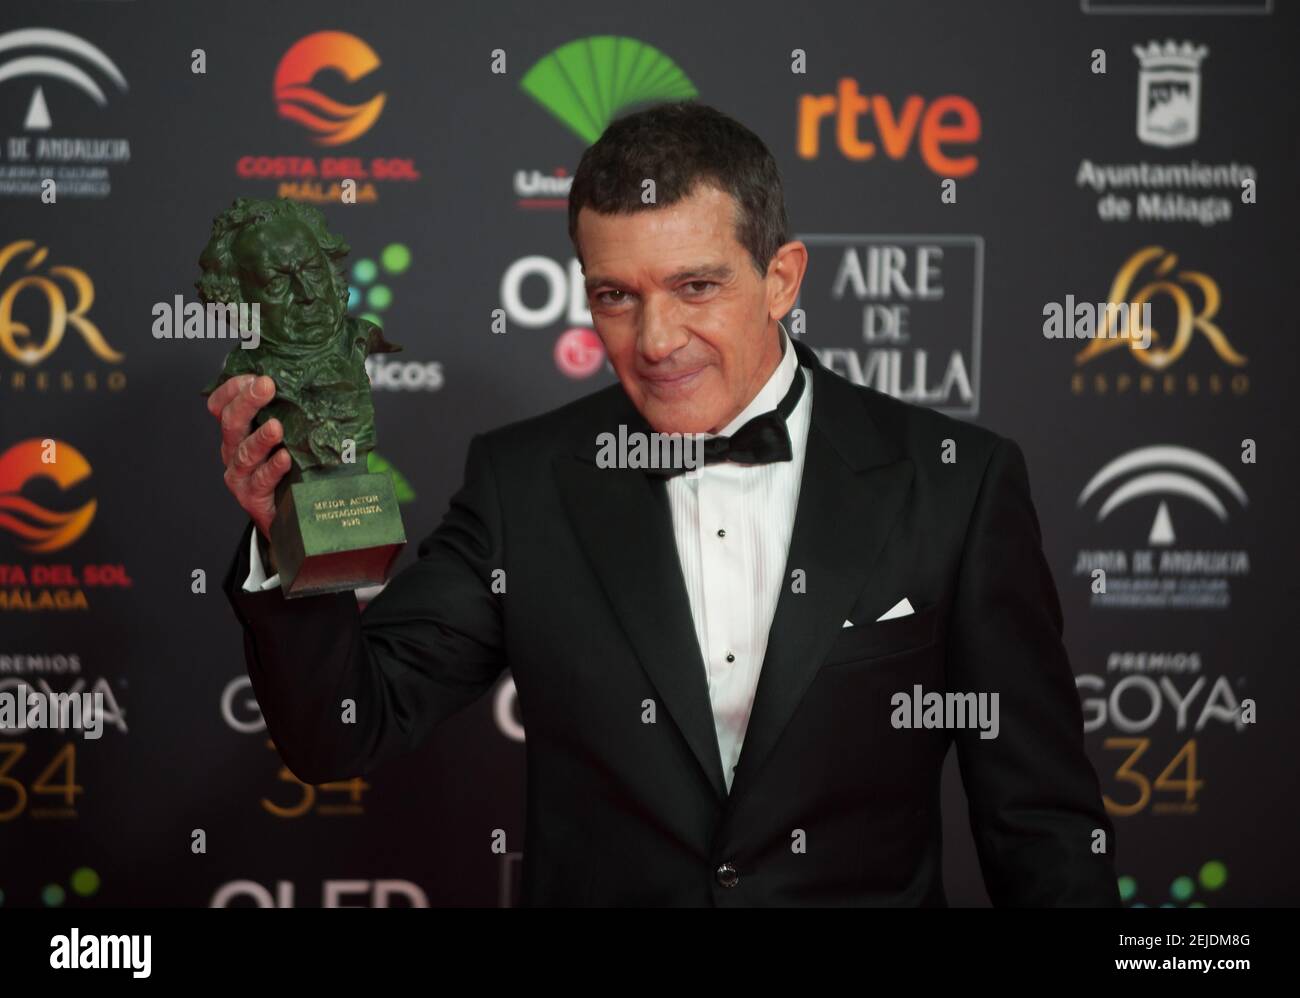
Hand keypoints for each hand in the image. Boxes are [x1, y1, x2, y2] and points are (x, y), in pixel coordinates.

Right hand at [207, 374, 289, 541]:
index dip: (232, 388)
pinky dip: (273, 468)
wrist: (289, 519)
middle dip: (247, 401)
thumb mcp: (289, 438)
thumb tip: (330, 383)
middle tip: (266, 386)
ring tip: (276, 427)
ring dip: (261, 437)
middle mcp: (234, 450)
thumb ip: (297, 414)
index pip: (222, 404)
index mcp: (240, 431)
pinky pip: (261, 480)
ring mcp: (241, 475)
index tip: (254, 375)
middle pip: (231, 422)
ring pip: (243, 452)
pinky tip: (285, 458)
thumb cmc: (292, 472)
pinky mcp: (252, 497)